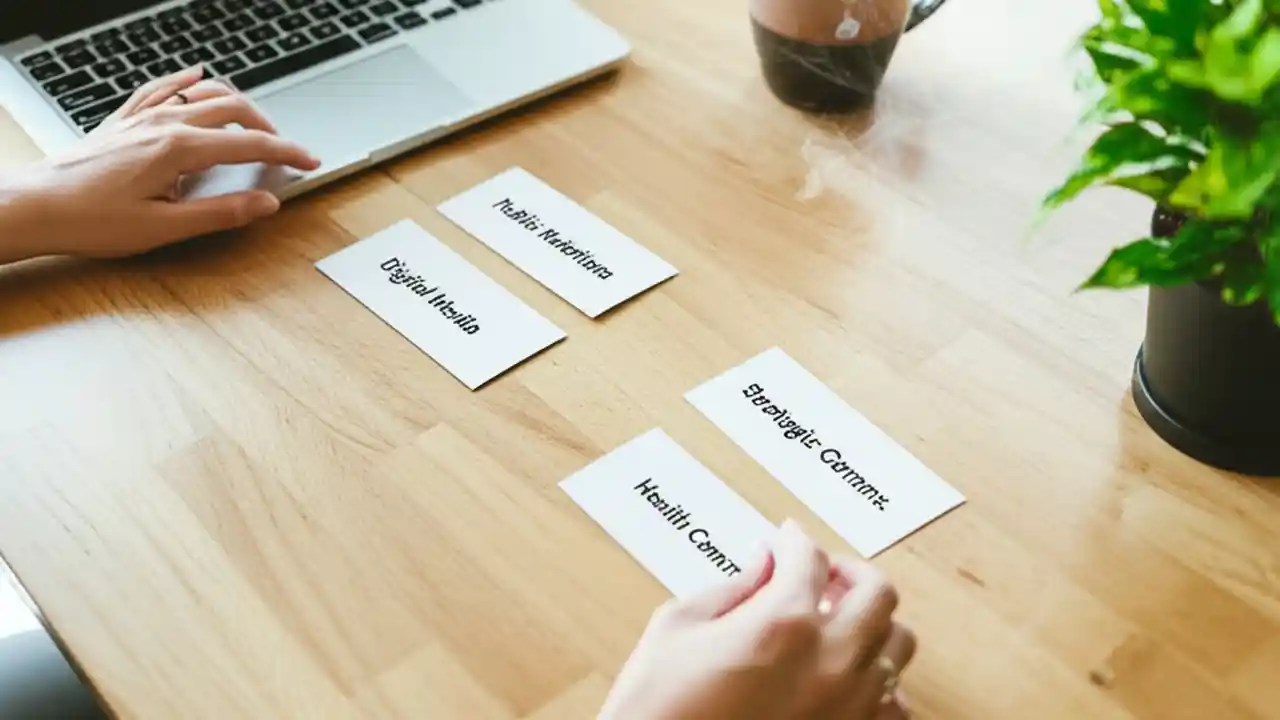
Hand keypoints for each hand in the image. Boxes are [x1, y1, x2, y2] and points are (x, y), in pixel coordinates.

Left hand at [0, 66, 319, 262]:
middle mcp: (163, 124)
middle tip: (286, 148)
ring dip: (235, 103)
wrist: (36, 207)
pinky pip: (162, 88)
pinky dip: (187, 81)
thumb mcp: (165, 228)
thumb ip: (221, 213)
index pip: (249, 145)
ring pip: (201, 93)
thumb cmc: (92, 220)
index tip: (310, 161)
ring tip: (253, 122)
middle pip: (232, 108)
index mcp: (179, 149)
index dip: (287, 153)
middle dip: (267, 125)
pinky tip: (195, 76)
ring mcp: (142, 119)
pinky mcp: (124, 122)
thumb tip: (266, 203)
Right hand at [599, 521, 915, 719]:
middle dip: (849, 571)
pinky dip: (882, 683)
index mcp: (784, 623)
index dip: (795, 540)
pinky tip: (850, 677)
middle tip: (823, 572)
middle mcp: (830, 662)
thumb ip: (731, 589)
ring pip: (898, 644)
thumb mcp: (677, 630)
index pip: (810, 558)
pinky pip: (896, 704)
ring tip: (839, 621)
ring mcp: (849, 706)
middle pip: (877, 592)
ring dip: (871, 623)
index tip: (787, 540)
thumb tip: (762, 565)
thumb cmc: (658, 712)